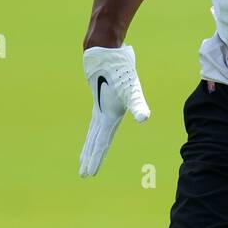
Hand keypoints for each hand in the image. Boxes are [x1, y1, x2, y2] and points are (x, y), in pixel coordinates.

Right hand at [79, 45, 150, 177]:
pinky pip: (96, 121)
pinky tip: (96, 129)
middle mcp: (102, 113)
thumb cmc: (119, 70)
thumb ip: (138, 105)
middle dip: (90, 158)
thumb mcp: (132, 89)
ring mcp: (99, 106)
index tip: (89, 174)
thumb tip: (144, 119)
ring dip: (89, 146)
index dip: (96, 159)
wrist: (103, 52)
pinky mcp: (101, 98)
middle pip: (95, 140)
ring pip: (93, 131)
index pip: (101, 143)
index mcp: (108, 115)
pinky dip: (93, 131)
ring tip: (83, 158)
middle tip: (83, 174)